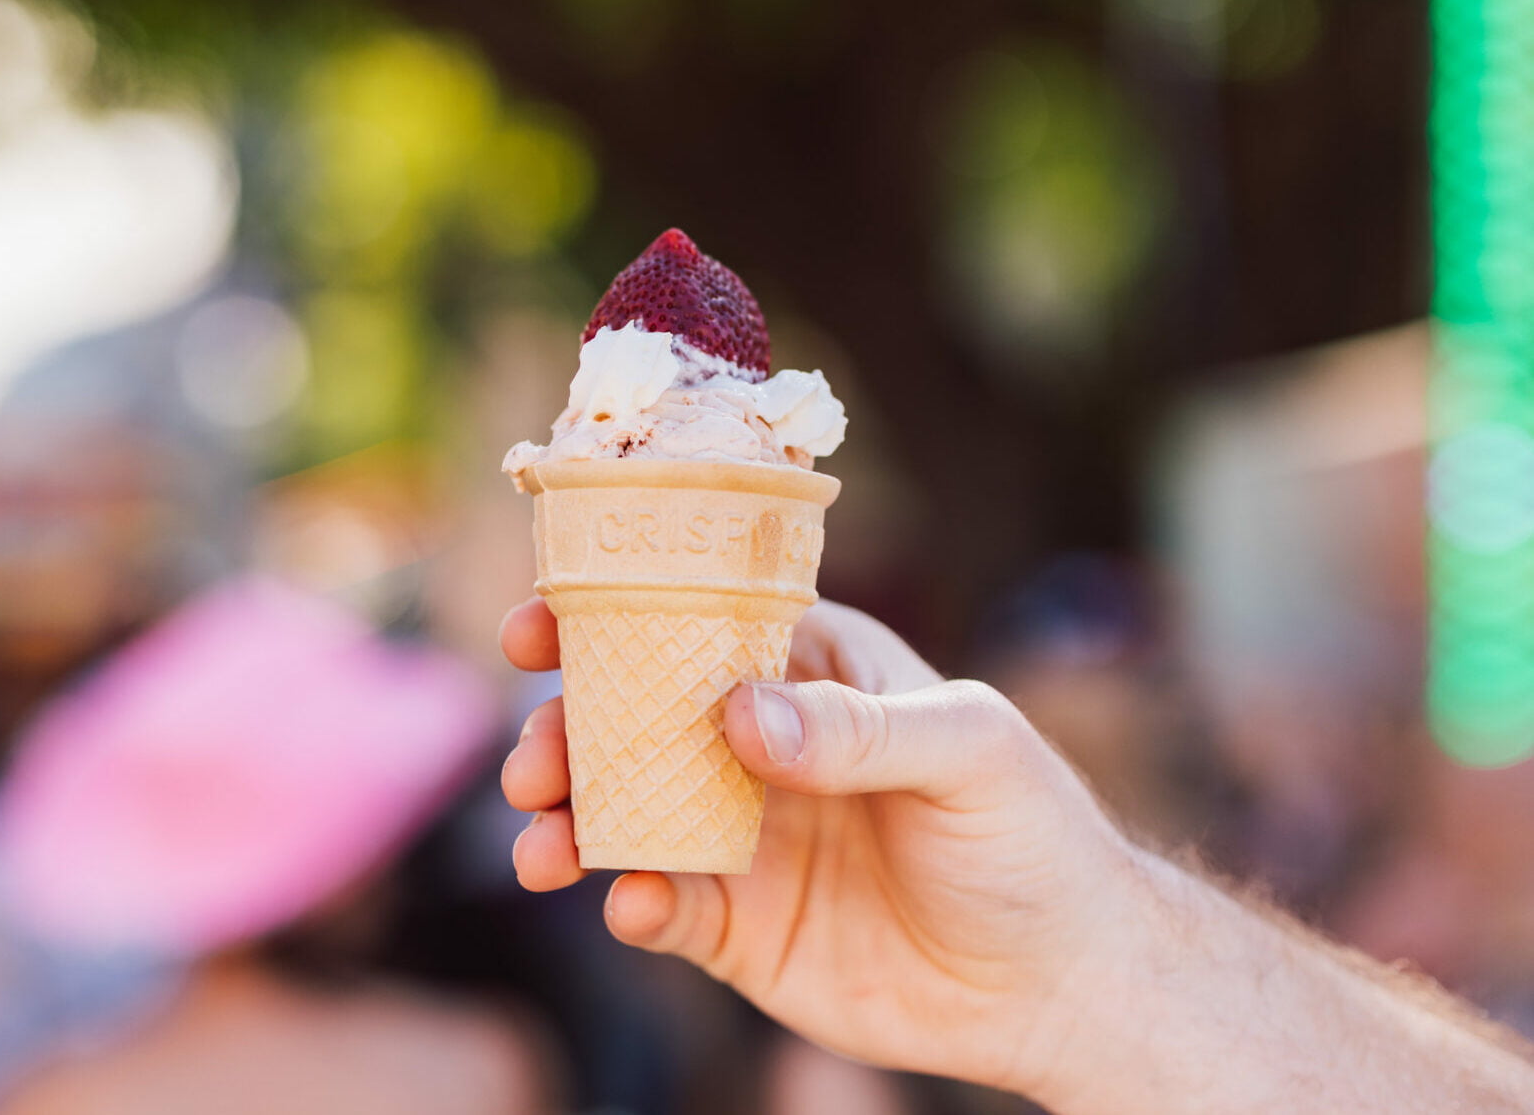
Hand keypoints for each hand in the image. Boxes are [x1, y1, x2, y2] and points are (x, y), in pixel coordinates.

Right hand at [500, 597, 1147, 1095]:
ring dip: (572, 821)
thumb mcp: (968, 750)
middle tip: (536, 760)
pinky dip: (634, 905)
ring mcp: (745, 838)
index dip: (610, 618)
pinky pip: (666, 911)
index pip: (697, 624)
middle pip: (636, 722)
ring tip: (545, 845)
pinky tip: (636, 905)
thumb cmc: (1032, 836)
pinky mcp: (741, 928)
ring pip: (627, 817)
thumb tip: (737, 713)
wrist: (1064, 983)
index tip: (536, 628)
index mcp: (813, 673)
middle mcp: (763, 747)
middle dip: (567, 732)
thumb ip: (857, 730)